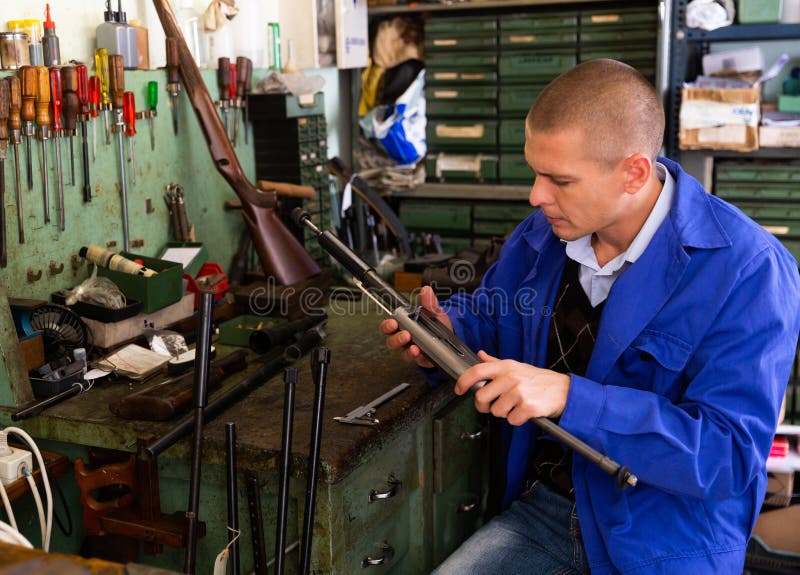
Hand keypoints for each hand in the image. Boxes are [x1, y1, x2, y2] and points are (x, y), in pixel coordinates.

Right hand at [379, 285, 452, 367]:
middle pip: (391, 340)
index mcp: (405, 324)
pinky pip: (414, 359)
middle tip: (405, 335)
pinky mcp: (419, 358)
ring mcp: (411, 349)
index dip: (388, 325)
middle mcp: (405, 337)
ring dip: (407, 349)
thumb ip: (430, 303)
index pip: (390, 325)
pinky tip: (420, 352)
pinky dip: (416, 356)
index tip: (393, 323)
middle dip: (396, 338)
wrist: (451, 339)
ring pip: (402, 351)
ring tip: (414, 347)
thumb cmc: (438, 325)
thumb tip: (426, 290)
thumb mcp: (435, 312)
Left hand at [454, 351, 570, 425]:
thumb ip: (496, 363)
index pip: (477, 371)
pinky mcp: (528, 407)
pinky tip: (525, 412)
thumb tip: (480, 355)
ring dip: (505, 413)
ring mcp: (519, 392)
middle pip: (482, 397)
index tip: (459, 390)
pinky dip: (517, 419)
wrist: (564, 390)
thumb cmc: (538, 380)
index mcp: (506, 367)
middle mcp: (511, 377)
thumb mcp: (517, 367)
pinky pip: (512, 420)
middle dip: (485, 406)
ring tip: (517, 405)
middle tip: (495, 405)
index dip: (464, 381)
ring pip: (496, 412)